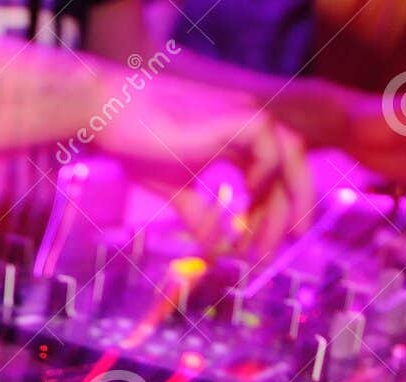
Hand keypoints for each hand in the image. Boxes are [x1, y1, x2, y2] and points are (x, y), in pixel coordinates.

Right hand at [95, 80, 314, 258]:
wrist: (112, 110)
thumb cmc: (138, 144)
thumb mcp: (176, 188)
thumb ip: (199, 214)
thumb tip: (212, 248)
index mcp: (237, 139)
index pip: (276, 173)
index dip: (278, 209)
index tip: (270, 243)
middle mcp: (249, 125)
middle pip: (293, 164)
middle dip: (294, 208)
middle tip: (285, 247)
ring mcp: (245, 116)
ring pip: (292, 154)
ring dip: (286, 200)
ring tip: (271, 234)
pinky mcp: (236, 115)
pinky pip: (271, 149)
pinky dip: (266, 176)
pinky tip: (247, 195)